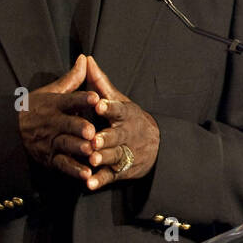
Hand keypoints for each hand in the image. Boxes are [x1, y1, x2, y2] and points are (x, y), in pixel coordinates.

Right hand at [18, 55, 101, 181]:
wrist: (8, 130)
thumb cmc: (36, 108)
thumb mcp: (51, 91)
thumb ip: (71, 79)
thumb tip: (86, 58)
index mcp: (54, 105)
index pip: (68, 100)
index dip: (81, 99)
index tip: (95, 98)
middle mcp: (52, 123)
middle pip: (66, 125)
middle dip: (78, 128)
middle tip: (91, 131)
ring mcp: (49, 142)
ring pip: (65, 145)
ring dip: (78, 149)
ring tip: (91, 152)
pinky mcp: (49, 158)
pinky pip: (63, 164)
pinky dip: (74, 170)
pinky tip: (87, 175)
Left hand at [81, 54, 159, 190]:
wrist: (156, 146)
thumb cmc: (129, 119)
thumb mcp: (119, 99)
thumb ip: (100, 83)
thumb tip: (86, 59)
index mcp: (125, 115)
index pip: (118, 110)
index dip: (109, 107)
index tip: (99, 104)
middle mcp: (127, 134)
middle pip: (116, 136)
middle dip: (106, 138)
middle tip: (94, 139)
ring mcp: (125, 153)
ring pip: (114, 156)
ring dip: (103, 158)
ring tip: (93, 159)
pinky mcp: (121, 170)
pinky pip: (110, 176)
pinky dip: (100, 180)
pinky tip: (89, 182)